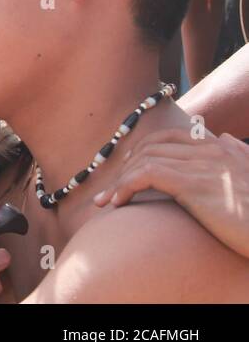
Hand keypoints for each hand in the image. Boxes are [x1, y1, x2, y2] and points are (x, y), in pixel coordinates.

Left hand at [93, 129, 248, 257]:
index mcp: (221, 147)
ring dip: (118, 181)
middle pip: (150, 148)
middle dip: (124, 167)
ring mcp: (201, 165)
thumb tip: (225, 137)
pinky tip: (117, 204)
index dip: (142, 153)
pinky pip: (144, 176)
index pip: (169, 138)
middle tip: (111, 189)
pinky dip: (124, 187)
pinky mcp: (192, 184)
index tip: (127, 172)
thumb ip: (238, 153)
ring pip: (143, 161)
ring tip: (106, 201)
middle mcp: (209, 149)